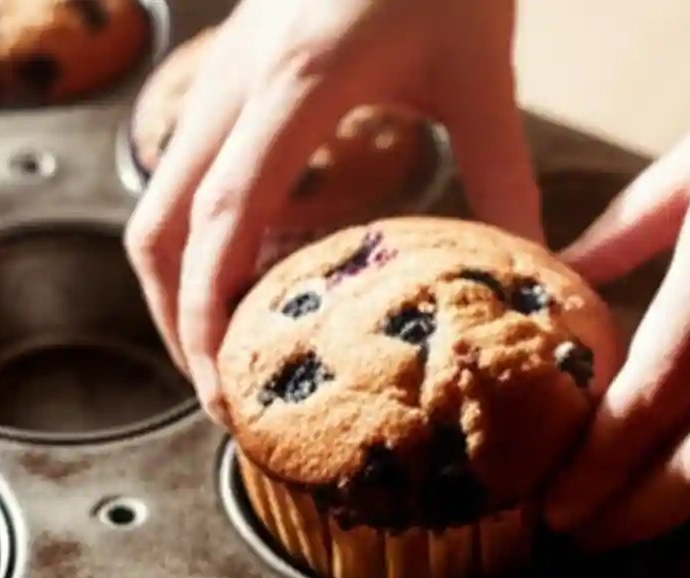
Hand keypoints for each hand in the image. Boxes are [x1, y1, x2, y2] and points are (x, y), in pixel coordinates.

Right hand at [125, 0, 540, 421]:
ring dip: (178, 280)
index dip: (209, 315)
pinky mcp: (232, 71)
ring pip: (158, 196)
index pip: (223, 219)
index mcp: (298, 85)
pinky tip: (255, 272)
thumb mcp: (481, 74)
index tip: (225, 389)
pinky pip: (188, 168)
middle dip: (175, 319)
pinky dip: (199, 234)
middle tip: (222, 392)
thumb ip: (502, 174)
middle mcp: (238, 81)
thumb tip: (531, 268)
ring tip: (227, 349)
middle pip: (158, 223)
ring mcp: (223, 73)